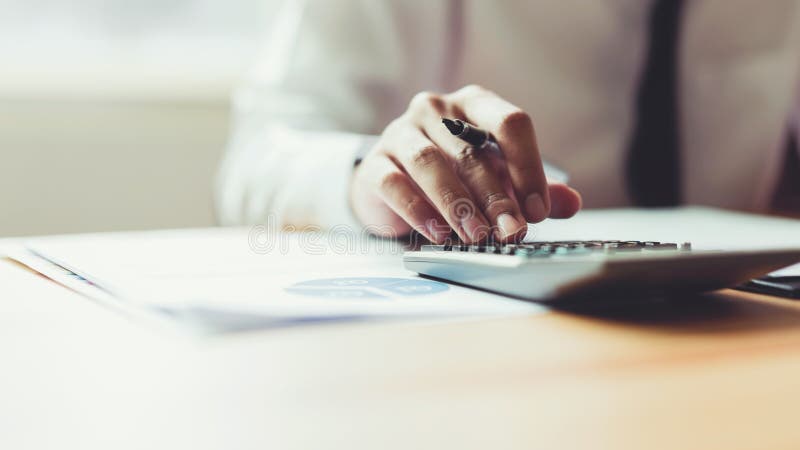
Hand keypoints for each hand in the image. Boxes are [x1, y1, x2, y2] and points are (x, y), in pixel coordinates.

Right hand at [349, 85, 581, 242]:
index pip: (509, 123)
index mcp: (474, 105)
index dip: (528, 167)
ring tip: (475, 236)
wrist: (389, 184)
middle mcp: (436, 110)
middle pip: (471, 149)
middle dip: (495, 197)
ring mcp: (401, 132)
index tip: (537, 210)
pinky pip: (395, 183)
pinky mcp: (374, 162)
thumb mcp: (495, 178)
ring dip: (457, 204)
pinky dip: (418, 210)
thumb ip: (531, 189)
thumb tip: (571, 203)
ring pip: (430, 163)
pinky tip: (438, 233)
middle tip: (511, 231)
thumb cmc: (451, 175)